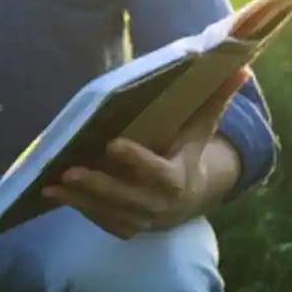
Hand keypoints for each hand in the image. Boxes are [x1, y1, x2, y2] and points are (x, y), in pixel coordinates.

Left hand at [41, 67, 249, 238]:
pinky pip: (101, 221)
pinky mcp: (124, 227)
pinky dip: (78, 209)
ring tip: (51, 184)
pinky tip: (52, 193)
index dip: (137, 162)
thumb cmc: (186, 149)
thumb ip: (214, 97)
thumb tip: (240, 64)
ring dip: (80, 200)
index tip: (111, 144)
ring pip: (110, 213)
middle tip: (69, 171)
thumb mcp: (200, 124)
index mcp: (179, 178)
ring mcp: (142, 220)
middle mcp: (161, 205)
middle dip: (99, 186)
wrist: (188, 194)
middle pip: (129, 199)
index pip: (160, 175)